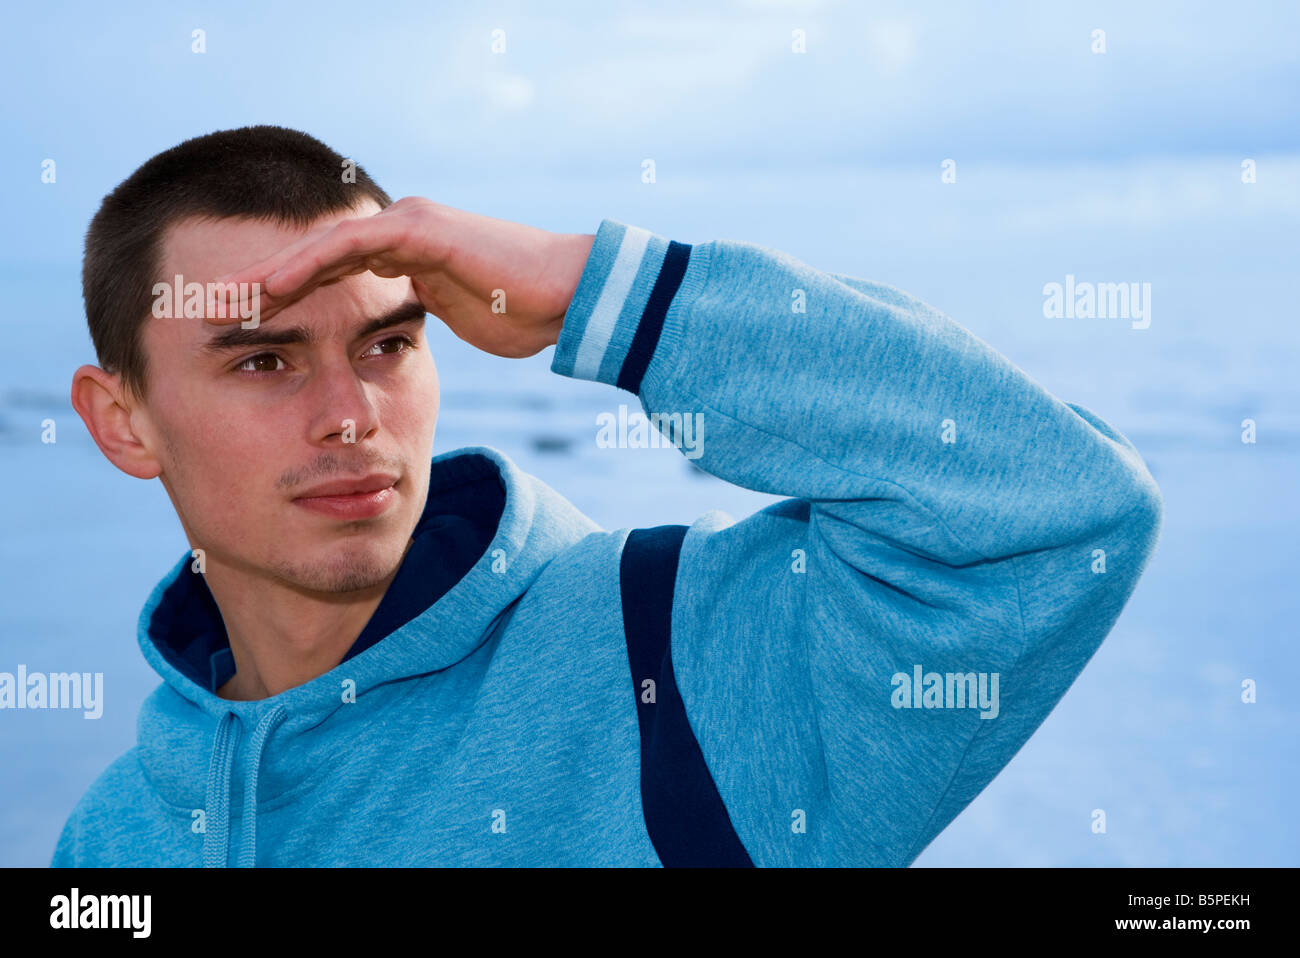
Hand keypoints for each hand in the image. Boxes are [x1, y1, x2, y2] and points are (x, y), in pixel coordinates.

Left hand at [206, 197, 594, 357]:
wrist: (570, 296)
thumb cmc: (525, 313)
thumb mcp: (458, 320)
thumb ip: (422, 317)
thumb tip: (397, 340)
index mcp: (406, 255)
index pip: (330, 274)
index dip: (284, 297)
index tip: (242, 326)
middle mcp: (399, 232)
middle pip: (316, 257)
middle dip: (262, 282)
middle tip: (210, 307)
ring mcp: (407, 224)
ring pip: (323, 247)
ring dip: (270, 272)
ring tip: (224, 297)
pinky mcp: (418, 228)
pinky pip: (350, 244)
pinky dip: (308, 263)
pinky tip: (272, 284)